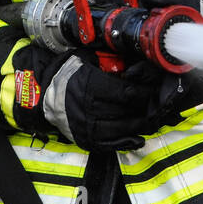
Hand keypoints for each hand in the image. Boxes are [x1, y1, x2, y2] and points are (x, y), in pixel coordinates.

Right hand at [40, 52, 183, 150]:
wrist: (42, 93)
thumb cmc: (69, 72)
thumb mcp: (88, 58)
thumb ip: (111, 61)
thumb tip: (136, 63)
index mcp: (91, 85)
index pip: (128, 92)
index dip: (145, 92)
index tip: (155, 90)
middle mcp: (89, 108)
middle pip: (127, 111)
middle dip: (146, 109)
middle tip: (160, 106)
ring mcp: (86, 126)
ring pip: (120, 129)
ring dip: (139, 126)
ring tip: (152, 121)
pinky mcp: (85, 139)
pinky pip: (109, 144)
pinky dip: (125, 143)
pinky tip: (138, 139)